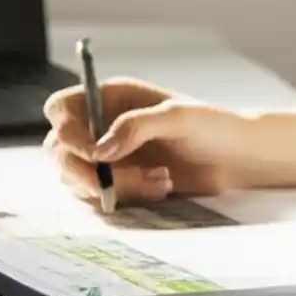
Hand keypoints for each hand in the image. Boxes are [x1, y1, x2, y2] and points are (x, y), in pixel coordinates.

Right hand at [42, 78, 258, 204]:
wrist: (236, 159)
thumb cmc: (213, 126)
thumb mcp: (179, 117)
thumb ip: (137, 126)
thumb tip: (99, 151)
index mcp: (111, 98)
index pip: (61, 108)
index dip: (65, 129)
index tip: (92, 152)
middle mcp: (102, 125)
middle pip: (59, 149)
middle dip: (87, 170)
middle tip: (121, 180)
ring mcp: (108, 156)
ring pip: (78, 177)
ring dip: (115, 185)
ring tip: (161, 179)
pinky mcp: (119, 182)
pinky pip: (101, 196)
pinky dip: (128, 197)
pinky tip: (163, 186)